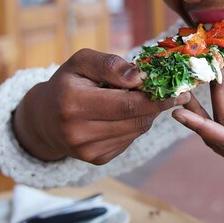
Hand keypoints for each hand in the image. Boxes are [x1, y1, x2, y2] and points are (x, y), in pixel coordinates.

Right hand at [13, 49, 191, 163]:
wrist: (44, 119)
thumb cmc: (67, 83)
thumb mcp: (81, 62)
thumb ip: (109, 64)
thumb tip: (139, 76)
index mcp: (73, 104)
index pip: (126, 104)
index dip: (156, 97)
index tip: (179, 88)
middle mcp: (79, 133)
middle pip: (135, 119)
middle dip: (158, 104)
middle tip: (176, 91)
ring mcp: (88, 151)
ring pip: (137, 130)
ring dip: (147, 113)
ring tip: (144, 97)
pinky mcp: (97, 160)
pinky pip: (130, 139)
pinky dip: (135, 124)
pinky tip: (126, 113)